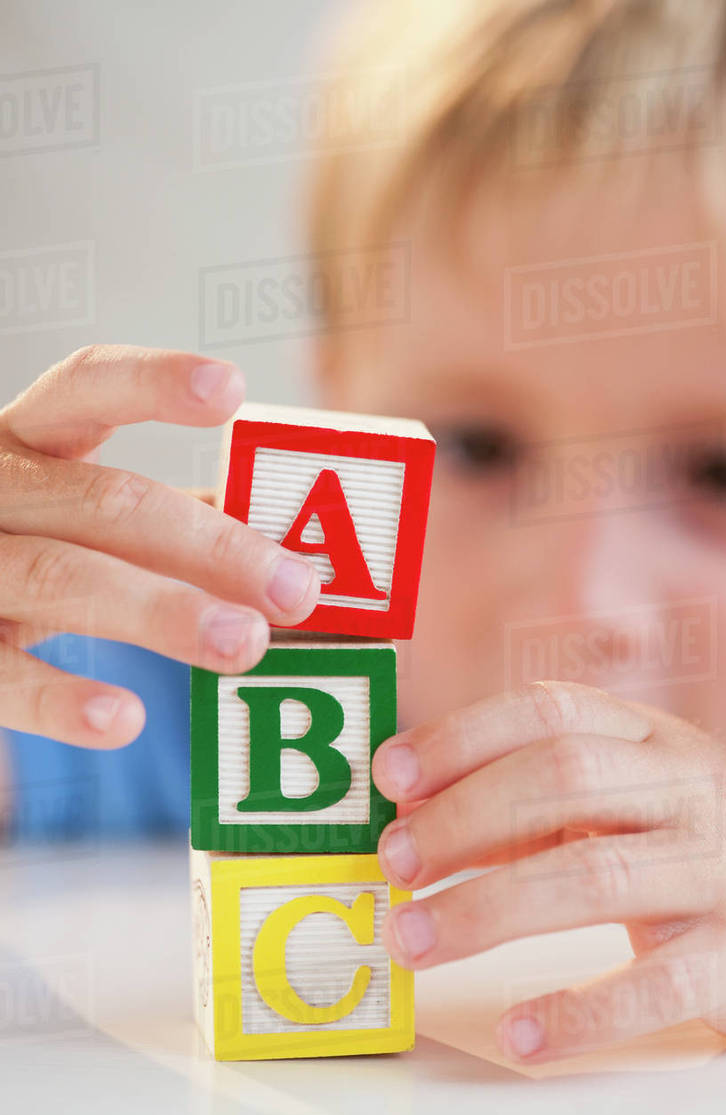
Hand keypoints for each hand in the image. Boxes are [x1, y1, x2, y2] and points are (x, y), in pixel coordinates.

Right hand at [0, 344, 319, 746]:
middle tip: (296, 590)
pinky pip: (2, 676)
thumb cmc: (32, 548)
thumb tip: (290, 553)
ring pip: (60, 578)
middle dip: (210, 545)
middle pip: (103, 502)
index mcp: (27, 441)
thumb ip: (169, 521)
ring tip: (244, 644)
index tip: (229, 389)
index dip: (149, 383)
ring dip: (162, 612)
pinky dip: (60, 700)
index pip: (84, 388)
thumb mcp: (79, 515)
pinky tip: (124, 720)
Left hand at [372, 682, 725, 1061]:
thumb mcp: (633, 791)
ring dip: (489, 909)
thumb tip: (418, 819)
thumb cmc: (703, 836)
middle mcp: (685, 789)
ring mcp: (720, 870)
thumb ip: (534, 800)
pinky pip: (660, 986)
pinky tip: (522, 1033)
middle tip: (393, 863)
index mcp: (648, 738)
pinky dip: (582, 1012)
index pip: (545, 712)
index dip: (461, 737)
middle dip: (463, 819)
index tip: (390, 776)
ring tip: (414, 941)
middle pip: (562, 781)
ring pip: (597, 877)